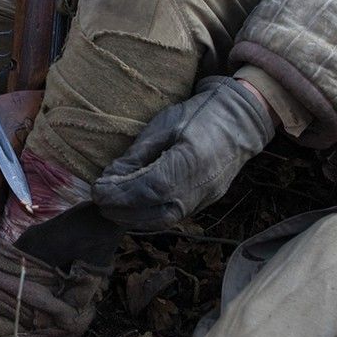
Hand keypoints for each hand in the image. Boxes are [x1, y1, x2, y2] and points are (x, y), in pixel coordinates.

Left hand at [92, 75, 273, 230]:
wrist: (239, 120)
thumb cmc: (198, 115)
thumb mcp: (164, 125)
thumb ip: (138, 154)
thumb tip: (111, 177)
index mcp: (189, 162)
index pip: (148, 189)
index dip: (120, 194)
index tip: (97, 191)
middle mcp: (200, 187)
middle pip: (156, 213)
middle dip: (123, 211)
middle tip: (100, 202)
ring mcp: (206, 198)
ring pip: (166, 221)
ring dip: (135, 218)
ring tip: (113, 207)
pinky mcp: (207, 201)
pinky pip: (175, 217)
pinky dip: (151, 217)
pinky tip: (134, 208)